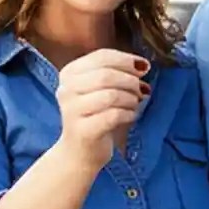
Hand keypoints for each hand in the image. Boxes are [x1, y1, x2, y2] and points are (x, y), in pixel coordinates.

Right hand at [53, 49, 149, 169]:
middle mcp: (66, 89)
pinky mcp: (83, 131)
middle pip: (106, 75)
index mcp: (69, 73)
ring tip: (134, 104)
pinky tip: (130, 116)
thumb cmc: (94, 115)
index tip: (143, 67)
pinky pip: (114, 116)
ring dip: (130, 98)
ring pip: (111, 95)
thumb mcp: (99, 88)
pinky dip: (128, 114)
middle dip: (130, 81)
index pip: (101, 56)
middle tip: (140, 90)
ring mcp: (72, 111)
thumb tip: (141, 65)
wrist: (79, 152)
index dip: (126, 60)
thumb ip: (116, 72)